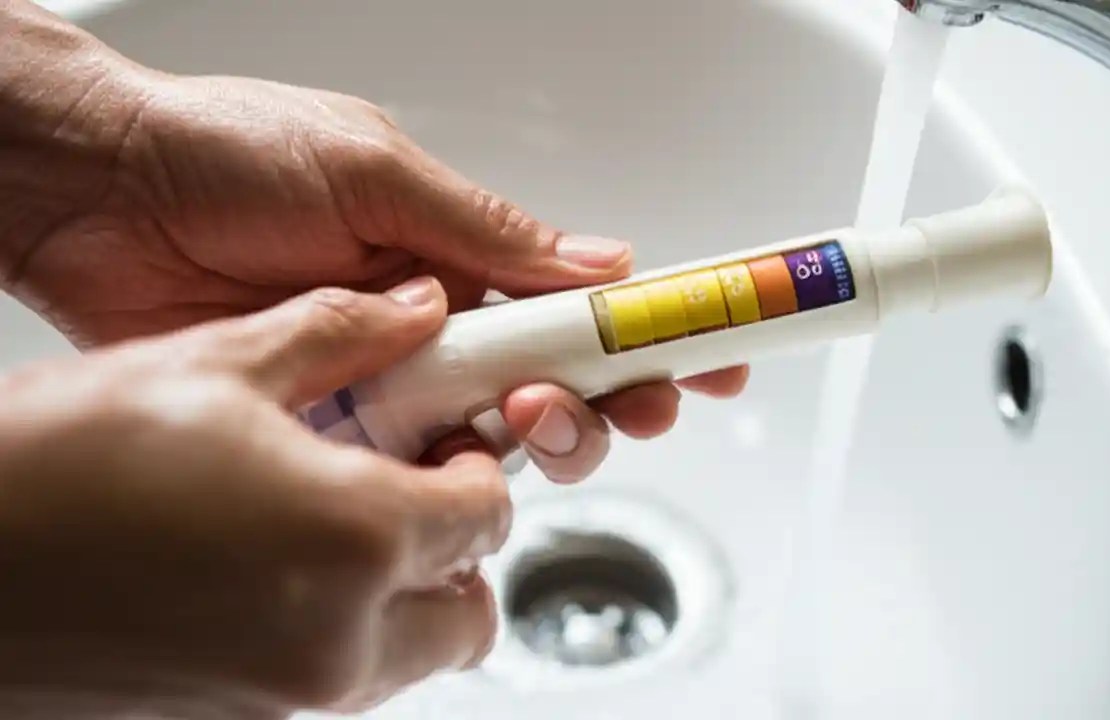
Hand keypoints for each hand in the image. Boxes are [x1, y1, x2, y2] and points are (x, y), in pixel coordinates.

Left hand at [0, 4, 747, 480]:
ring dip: (539, 434)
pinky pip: (411, 468)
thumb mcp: (376, 169)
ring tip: (520, 414)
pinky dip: (446, 475)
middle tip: (624, 401)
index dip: (663, 328)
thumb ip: (489, 234)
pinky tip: (454, 467)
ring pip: (497, 435)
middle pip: (564, 384)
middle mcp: (440, 323)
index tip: (725, 347)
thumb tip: (598, 267)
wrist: (97, 191)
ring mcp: (391, 380)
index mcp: (466, 253)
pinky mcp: (334, 426)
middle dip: (614, 402)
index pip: (589, 300)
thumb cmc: (227, 152)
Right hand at [0, 281, 522, 718]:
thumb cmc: (47, 470)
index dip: (480, 467)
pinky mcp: (233, 719)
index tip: (448, 440)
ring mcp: (281, 694)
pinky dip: (336, 624)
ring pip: (406, 653)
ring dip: (403, 591)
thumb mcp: (210, 364)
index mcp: (352, 540)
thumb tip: (412, 309)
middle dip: (457, 547)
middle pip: (466, 613)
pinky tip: (272, 556)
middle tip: (413, 483)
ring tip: (337, 514)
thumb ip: (339, 333)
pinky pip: (331, 674)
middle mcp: (333, 638)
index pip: (488, 517)